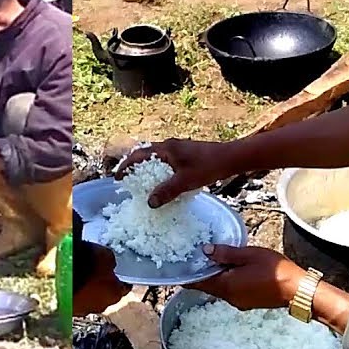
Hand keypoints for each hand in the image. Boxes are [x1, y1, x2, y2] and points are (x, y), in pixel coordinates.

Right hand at [115, 138, 231, 206]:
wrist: (231, 157)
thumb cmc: (209, 166)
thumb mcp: (186, 181)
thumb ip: (167, 191)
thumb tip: (149, 203)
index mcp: (166, 149)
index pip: (138, 155)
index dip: (126, 166)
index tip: (117, 178)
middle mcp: (169, 146)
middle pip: (145, 155)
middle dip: (134, 167)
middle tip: (127, 182)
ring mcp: (178, 149)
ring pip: (156, 158)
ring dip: (147, 169)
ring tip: (143, 184)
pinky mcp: (186, 154)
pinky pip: (166, 162)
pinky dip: (160, 171)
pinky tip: (164, 183)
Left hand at [188, 244, 306, 309]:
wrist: (297, 290)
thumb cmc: (275, 270)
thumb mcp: (249, 254)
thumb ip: (226, 253)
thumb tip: (205, 250)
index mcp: (226, 286)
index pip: (198, 282)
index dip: (187, 274)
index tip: (178, 265)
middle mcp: (229, 297)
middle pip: (207, 286)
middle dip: (200, 273)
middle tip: (193, 257)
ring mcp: (239, 302)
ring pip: (219, 288)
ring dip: (214, 276)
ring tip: (211, 260)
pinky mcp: (248, 301)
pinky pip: (230, 290)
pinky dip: (226, 280)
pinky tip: (230, 269)